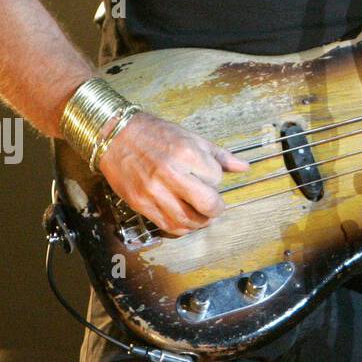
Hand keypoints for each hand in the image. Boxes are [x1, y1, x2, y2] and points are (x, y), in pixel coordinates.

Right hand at [98, 112, 249, 235]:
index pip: (216, 178)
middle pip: (206, 204)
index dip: (216, 180)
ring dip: (200, 223)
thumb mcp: (191, 138)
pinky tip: (185, 221)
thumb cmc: (155, 134)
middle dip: (216, 209)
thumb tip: (244, 167)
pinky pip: (166, 225)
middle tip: (216, 207)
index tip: (210, 177)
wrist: (116, 136)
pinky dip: (181, 228)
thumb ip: (219, 155)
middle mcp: (171, 174)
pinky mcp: (140, 203)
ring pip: (187, 220)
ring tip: (202, 216)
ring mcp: (154, 191)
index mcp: (187, 154)